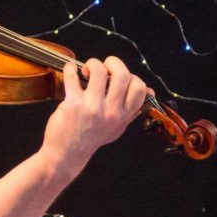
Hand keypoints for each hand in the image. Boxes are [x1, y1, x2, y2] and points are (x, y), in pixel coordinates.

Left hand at [41, 56, 147, 176]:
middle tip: (103, 65)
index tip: (118, 77)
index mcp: (124, 115)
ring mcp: (92, 107)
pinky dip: (70, 68)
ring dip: (92, 63)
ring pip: (98, 71)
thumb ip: (131, 110)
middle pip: (122, 74)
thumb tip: (149, 91)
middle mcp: (111, 111)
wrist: (67, 153)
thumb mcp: (117, 127)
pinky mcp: (73, 104)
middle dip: (113, 62)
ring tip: (85, 70)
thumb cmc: (91, 138)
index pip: (139, 88)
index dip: (130, 76)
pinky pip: (72, 76)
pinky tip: (70, 70)